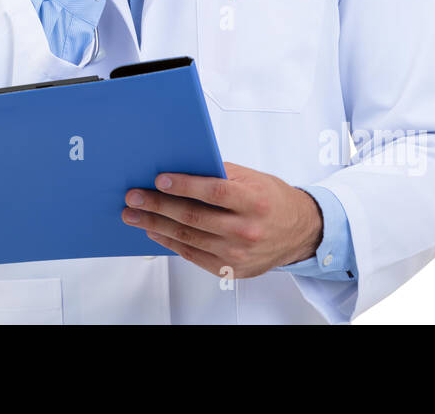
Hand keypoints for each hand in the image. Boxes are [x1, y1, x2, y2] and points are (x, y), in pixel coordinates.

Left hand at [121, 161, 322, 279]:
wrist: (300, 233)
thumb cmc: (274, 200)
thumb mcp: (253, 178)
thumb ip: (220, 173)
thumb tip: (182, 165)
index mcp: (254, 202)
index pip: (214, 192)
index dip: (184, 186)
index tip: (159, 179)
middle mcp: (246, 230)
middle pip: (194, 217)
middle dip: (158, 206)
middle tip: (134, 198)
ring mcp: (237, 254)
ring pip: (188, 238)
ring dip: (156, 225)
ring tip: (135, 215)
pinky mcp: (230, 269)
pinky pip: (193, 255)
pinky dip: (170, 242)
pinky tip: (155, 231)